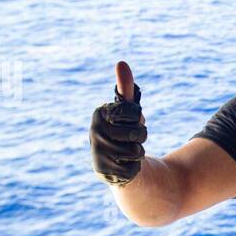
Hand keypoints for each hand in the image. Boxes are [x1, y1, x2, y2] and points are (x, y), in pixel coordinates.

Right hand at [89, 61, 147, 185]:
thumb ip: (126, 89)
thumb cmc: (122, 130)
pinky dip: (134, 167)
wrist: (115, 162)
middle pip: (138, 133)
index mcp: (100, 114)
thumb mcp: (127, 110)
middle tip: (131, 137)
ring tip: (127, 151)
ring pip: (136, 152)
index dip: (138, 118)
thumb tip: (121, 63)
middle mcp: (95, 132)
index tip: (130, 120)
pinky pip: (133, 168)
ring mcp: (98, 153)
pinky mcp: (103, 171)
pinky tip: (124, 165)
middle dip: (141, 135)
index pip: (134, 112)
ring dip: (138, 152)